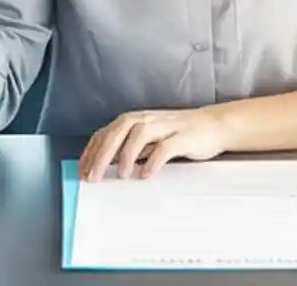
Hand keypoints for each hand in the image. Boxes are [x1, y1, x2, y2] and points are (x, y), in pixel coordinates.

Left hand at [77, 109, 229, 181]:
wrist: (214, 125)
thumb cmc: (178, 134)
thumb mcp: (148, 140)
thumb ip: (129, 149)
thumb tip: (104, 164)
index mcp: (135, 120)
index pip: (106, 133)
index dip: (92, 152)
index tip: (83, 171)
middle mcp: (147, 119)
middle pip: (118, 132)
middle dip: (102, 155)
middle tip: (93, 176)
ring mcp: (165, 126)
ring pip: (139, 134)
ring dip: (127, 154)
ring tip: (122, 175)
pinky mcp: (183, 136)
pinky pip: (165, 147)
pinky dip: (154, 160)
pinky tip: (147, 174)